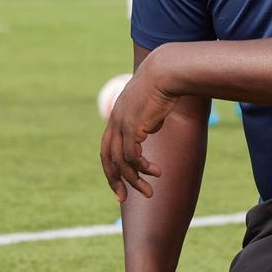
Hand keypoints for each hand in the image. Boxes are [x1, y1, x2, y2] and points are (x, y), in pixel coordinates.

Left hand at [99, 57, 177, 201]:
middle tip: (122, 199)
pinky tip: (156, 172)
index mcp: (116, 118)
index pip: (107, 148)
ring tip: (149, 192)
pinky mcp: (132, 126)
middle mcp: (114, 122)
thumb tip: (149, 130)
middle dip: (114, 181)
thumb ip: (146, 121)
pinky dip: (143, 168)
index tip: (121, 184)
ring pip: (121, 162)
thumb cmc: (162, 86)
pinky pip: (133, 156)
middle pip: (107, 158)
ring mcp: (121, 124)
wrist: (165, 73)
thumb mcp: (151, 107)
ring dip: (135, 180)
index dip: (112, 168)